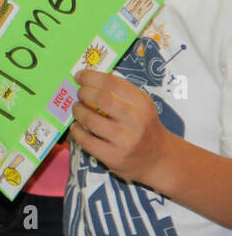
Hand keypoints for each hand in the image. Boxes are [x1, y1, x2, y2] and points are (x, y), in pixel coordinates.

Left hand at [68, 69, 173, 188]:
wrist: (158, 158)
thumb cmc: (143, 125)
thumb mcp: (140, 106)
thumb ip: (119, 92)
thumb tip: (87, 77)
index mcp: (142, 104)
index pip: (112, 83)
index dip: (91, 77)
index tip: (79, 76)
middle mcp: (136, 121)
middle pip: (101, 99)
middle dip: (84, 93)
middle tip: (79, 94)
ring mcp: (125, 141)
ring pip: (90, 119)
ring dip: (78, 111)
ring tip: (78, 109)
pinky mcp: (114, 157)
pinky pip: (86, 141)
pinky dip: (76, 130)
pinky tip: (77, 126)